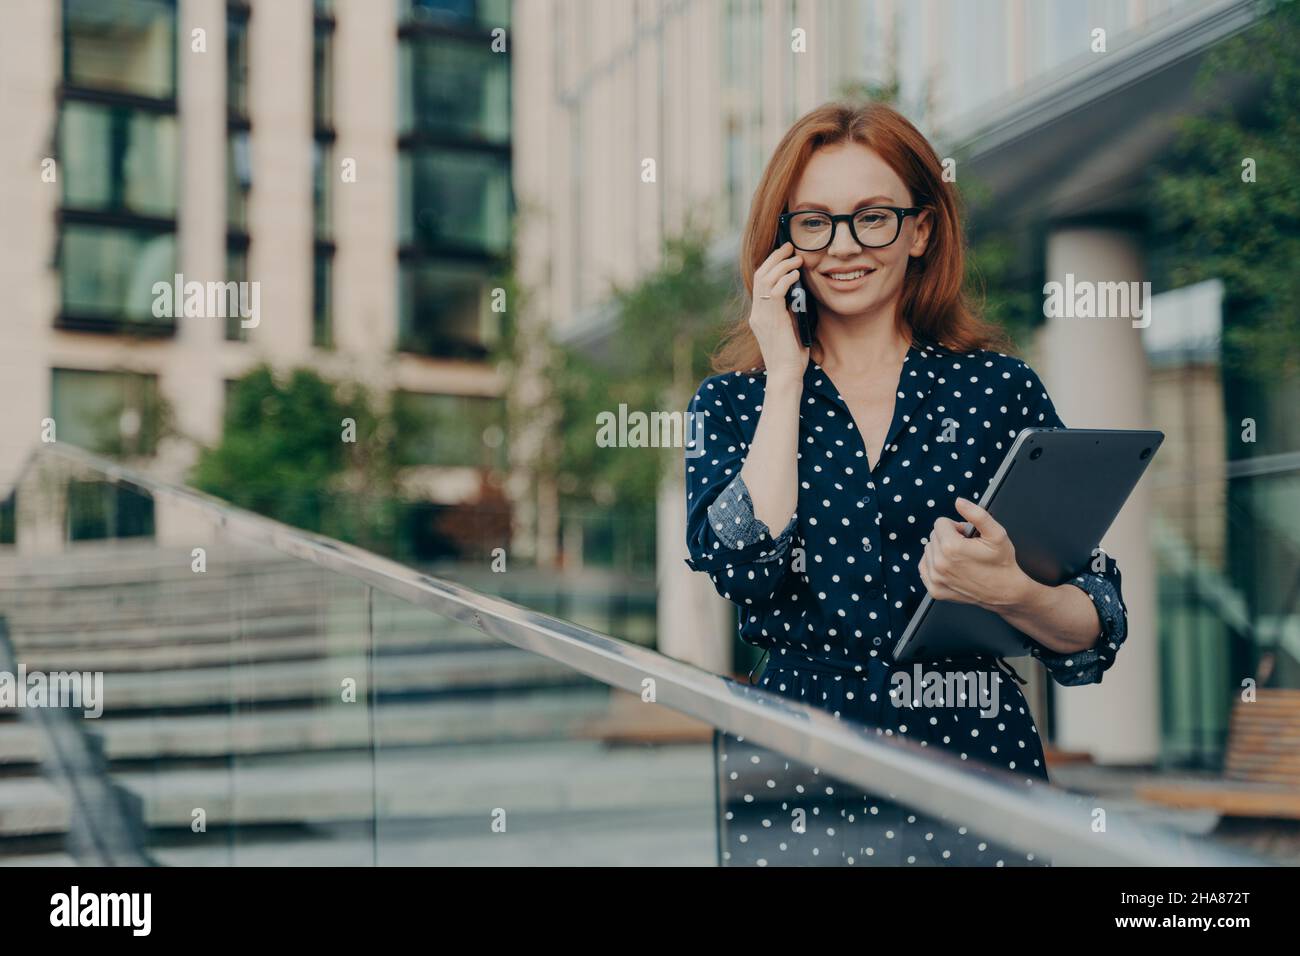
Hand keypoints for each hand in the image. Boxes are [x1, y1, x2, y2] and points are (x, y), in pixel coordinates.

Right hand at [750, 241, 810, 379]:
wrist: (786, 374)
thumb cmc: (792, 356)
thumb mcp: (791, 327)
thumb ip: (791, 310)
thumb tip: (801, 292)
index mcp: (759, 315)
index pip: (760, 282)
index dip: (771, 265)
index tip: (785, 254)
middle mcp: (757, 313)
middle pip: (760, 275)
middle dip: (775, 258)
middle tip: (789, 247)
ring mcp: (761, 315)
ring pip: (766, 279)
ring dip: (782, 265)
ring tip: (796, 258)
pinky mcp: (771, 319)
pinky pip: (775, 290)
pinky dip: (786, 279)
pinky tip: (796, 274)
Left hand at [918, 497, 1032, 609]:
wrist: (1004, 591)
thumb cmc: (1001, 563)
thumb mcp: (996, 533)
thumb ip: (977, 513)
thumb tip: (959, 501)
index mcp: (951, 547)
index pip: (940, 523)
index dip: (957, 527)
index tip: (968, 537)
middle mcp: (939, 564)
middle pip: (934, 536)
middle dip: (949, 538)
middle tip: (967, 548)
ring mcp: (935, 579)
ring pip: (928, 550)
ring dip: (941, 551)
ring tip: (961, 559)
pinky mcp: (934, 589)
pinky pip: (924, 567)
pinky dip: (934, 565)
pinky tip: (951, 567)